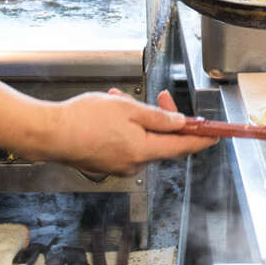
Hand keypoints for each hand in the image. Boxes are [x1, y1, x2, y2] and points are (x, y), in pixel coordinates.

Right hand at [38, 90, 212, 175]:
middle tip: (160, 97)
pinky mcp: (106, 165)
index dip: (201, 139)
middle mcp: (134, 164)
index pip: (182, 146)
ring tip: (120, 100)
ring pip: (142, 140)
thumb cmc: (83, 119)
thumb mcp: (127, 109)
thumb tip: (180, 124)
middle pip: (162, 142)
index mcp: (143, 150)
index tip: (216, 135)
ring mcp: (119, 166)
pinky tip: (110, 113)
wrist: (49, 134)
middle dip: (163, 118)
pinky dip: (125, 129)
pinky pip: (126, 145)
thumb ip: (158, 118)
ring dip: (139, 120)